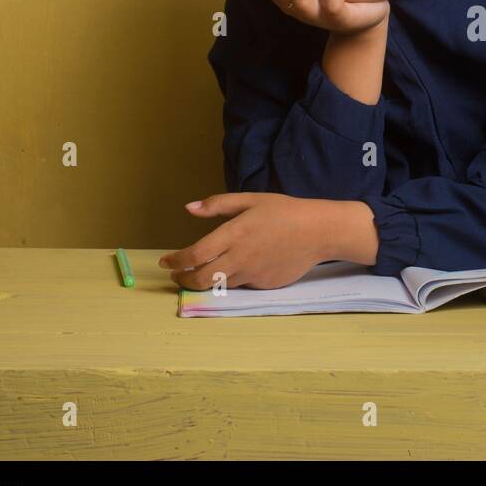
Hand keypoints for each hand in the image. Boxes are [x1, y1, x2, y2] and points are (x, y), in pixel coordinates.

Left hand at [160, 193, 334, 290]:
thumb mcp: (251, 200)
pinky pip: (242, 284)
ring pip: (220, 284)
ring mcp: (252, 274)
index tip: (165, 262)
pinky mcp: (264, 285)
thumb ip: (218, 204)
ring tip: (204, 272)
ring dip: (207, 280)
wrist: (319, 231)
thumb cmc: (285, 211)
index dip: (175, 262)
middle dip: (183, 280)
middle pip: (200, 279)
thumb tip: (189, 208)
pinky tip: (240, 267)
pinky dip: (234, 278)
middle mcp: (239, 258)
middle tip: (178, 276)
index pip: (194, 256)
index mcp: (233, 234)